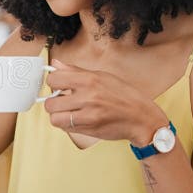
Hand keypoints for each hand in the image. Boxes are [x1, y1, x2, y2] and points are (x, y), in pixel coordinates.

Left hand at [43, 59, 167, 145]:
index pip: (54, 79)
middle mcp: (87, 97)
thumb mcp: (102, 76)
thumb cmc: (124, 96)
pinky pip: (65, 128)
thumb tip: (55, 64)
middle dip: (53, 102)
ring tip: (68, 112)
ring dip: (58, 116)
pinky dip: (67, 124)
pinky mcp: (89, 129)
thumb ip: (75, 71)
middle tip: (62, 101)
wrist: (142, 118)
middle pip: (50, 102)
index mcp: (89, 79)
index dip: (53, 82)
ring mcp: (88, 115)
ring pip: (55, 118)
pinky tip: (76, 119)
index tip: (58, 85)